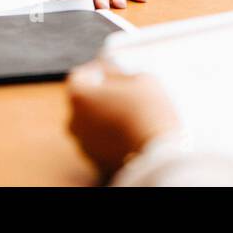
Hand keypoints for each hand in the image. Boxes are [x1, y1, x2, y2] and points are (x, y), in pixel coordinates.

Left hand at [67, 63, 179, 177]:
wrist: (158, 156)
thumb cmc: (149, 113)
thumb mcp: (140, 79)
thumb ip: (119, 75)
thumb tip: (111, 76)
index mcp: (79, 97)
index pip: (79, 77)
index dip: (97, 70)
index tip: (112, 70)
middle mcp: (74, 122)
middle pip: (82, 102)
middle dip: (99, 95)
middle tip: (122, 92)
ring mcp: (83, 145)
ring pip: (90, 124)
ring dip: (104, 117)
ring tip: (129, 115)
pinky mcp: (95, 163)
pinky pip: (100, 144)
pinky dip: (110, 137)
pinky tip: (130, 133)